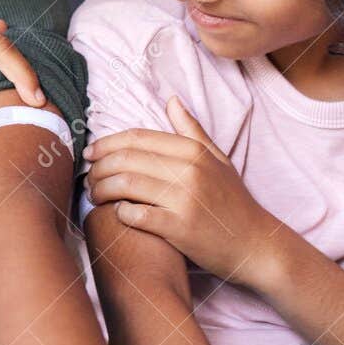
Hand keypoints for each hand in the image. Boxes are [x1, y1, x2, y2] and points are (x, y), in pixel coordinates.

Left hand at [82, 95, 276, 283]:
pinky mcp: (180, 228)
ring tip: (94, 196)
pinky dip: (120, 213)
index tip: (91, 153)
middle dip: (98, 167)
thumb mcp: (218, 159)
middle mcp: (188, 171)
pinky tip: (118, 214)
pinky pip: (137, 215)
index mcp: (193, 151)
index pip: (137, 137)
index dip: (107, 143)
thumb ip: (192, 130)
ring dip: (102, 190)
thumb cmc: (233, 202)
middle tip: (88, 178)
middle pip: (126, 159)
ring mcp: (184, 199)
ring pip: (126, 185)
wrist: (255, 244)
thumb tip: (171, 100)